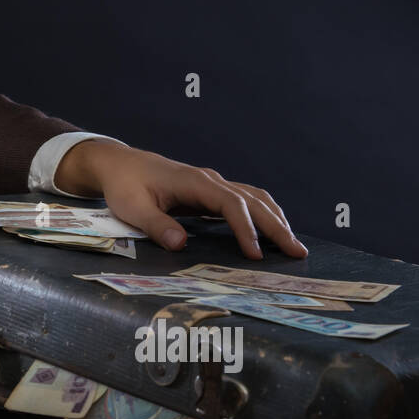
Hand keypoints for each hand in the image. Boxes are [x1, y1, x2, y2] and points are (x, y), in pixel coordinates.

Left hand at [53, 139, 307, 259]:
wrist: (119, 164)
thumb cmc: (124, 185)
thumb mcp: (132, 207)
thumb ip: (155, 225)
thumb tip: (180, 244)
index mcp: (194, 182)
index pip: (231, 204)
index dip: (246, 229)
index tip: (255, 254)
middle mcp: (210, 180)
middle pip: (252, 201)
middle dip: (277, 226)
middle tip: (298, 252)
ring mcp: (212, 184)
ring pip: (254, 198)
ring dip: (275, 219)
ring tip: (293, 245)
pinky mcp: (210, 192)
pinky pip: (244, 201)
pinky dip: (263, 215)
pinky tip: (272, 231)